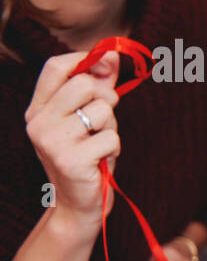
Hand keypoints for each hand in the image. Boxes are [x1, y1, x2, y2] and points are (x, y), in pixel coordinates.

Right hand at [24, 50, 121, 238]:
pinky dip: (114, 148)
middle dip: (107, 98)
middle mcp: (38, 122)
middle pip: (85, 84)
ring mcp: (51, 141)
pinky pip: (112, 137)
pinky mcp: (70, 160)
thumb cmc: (87, 159)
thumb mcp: (88, 120)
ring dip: (112, 127)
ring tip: (100, 145)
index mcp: (38, 109)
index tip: (106, 68)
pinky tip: (101, 160)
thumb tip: (112, 54)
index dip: (86, 60)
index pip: (56, 66)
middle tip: (104, 120)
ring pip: (103, 110)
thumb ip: (98, 87)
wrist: (77, 206)